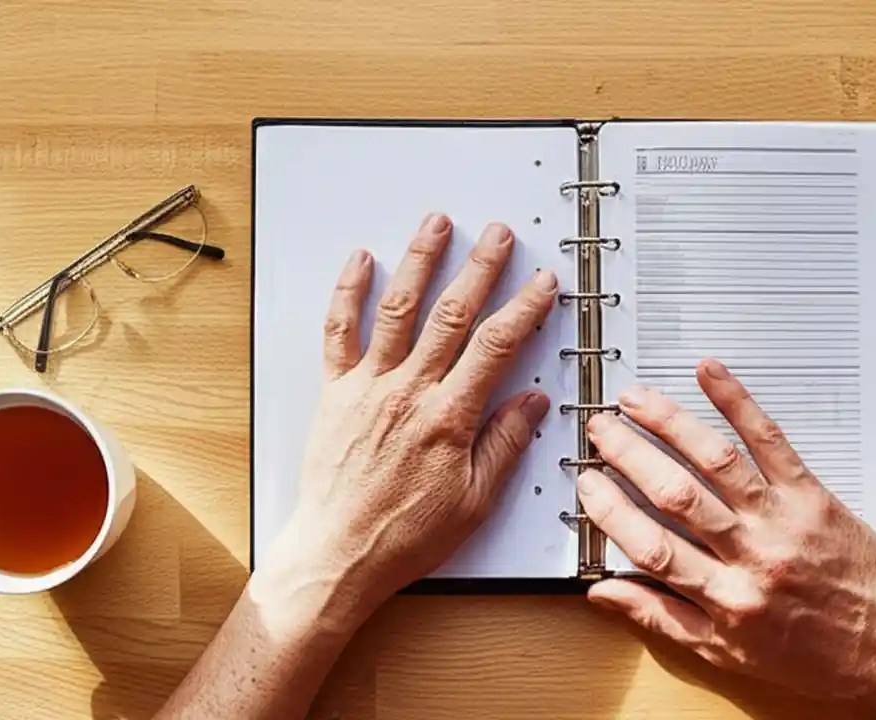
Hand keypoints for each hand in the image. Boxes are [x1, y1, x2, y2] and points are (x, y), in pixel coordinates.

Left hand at [265, 214, 554, 610]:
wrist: (339, 554)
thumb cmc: (403, 535)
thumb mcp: (474, 500)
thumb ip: (504, 444)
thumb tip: (532, 402)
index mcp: (447, 418)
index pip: (496, 347)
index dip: (523, 309)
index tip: (540, 285)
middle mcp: (407, 392)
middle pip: (452, 315)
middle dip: (480, 269)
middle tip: (498, 236)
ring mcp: (367, 387)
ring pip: (398, 310)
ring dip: (420, 262)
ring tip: (437, 224)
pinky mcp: (335, 392)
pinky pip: (339, 333)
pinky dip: (347, 293)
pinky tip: (360, 261)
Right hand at [579, 358, 875, 709]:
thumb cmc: (815, 654)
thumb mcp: (726, 654)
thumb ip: (661, 620)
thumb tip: (605, 594)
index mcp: (727, 599)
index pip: (652, 548)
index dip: (612, 512)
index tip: (588, 486)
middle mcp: (753, 556)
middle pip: (677, 496)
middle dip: (629, 456)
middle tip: (601, 430)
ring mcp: (783, 520)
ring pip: (717, 462)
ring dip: (671, 423)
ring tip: (637, 399)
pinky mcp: (812, 495)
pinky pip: (772, 442)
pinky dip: (739, 403)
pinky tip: (712, 376)